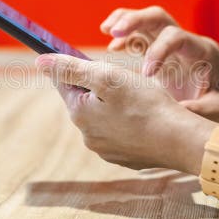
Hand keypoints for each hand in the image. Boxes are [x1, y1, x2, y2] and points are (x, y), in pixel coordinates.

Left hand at [36, 54, 212, 173]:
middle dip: (99, 86)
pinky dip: (128, 122)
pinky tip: (145, 118)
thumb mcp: (107, 77)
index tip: (92, 61)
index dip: (76, 66)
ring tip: (139, 99)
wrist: (179, 140)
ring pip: (103, 116)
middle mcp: (87, 136)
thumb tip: (40, 61)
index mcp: (79, 114)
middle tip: (125, 81)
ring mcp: (106, 150)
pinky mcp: (125, 157)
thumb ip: (71, 68)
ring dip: (114, 105)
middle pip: (85, 99)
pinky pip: (120, 132)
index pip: (65, 82)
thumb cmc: (145, 103)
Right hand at [100, 6, 218, 119]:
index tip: (146, 74)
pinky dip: (126, 38)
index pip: (177, 37)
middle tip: (113, 31)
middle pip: (159, 17)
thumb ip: (198, 110)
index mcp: (202, 51)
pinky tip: (111, 48)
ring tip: (106, 29)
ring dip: (126, 21)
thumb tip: (174, 113)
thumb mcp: (218, 111)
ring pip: (147, 21)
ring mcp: (173, 45)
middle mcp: (187, 42)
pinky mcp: (162, 53)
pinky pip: (142, 37)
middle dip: (135, 20)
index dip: (158, 50)